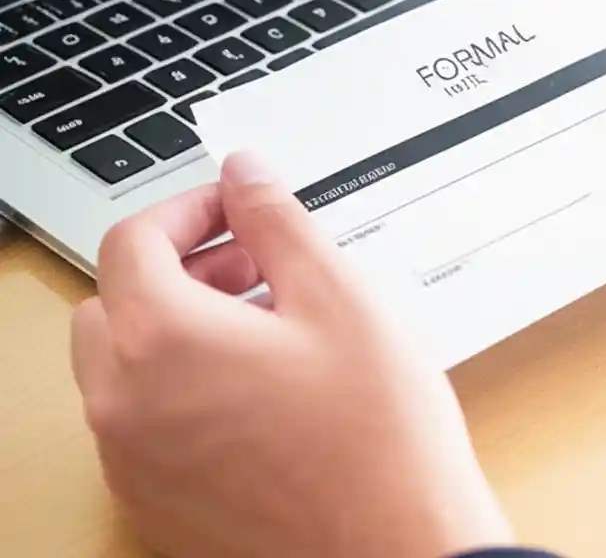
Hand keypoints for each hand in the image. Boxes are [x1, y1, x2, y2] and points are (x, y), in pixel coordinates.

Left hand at [71, 153, 510, 557]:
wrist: (397, 550)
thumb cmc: (377, 441)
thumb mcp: (340, 298)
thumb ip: (278, 222)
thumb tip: (245, 178)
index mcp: (161, 341)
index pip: (134, 240)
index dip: (189, 208)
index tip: (234, 207)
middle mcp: (126, 405)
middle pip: (114, 303)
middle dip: (177, 271)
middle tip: (251, 268)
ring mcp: (134, 463)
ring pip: (124, 368)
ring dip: (176, 331)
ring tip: (265, 333)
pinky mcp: (156, 505)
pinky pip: (143, 426)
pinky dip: (180, 393)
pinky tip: (259, 396)